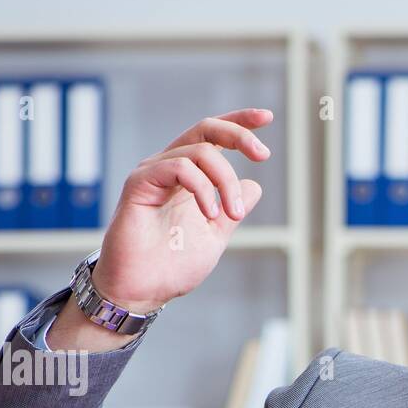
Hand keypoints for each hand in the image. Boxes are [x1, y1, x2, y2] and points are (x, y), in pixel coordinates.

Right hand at [89, 108, 273, 312]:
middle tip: (263, 154)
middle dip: (239, 134)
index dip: (240, 124)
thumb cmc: (172, 267)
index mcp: (189, 178)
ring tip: (231, 214)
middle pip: (206, 129)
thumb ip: (233, 210)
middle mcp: (170, 168)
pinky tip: (211, 213)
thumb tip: (255, 187)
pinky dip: (202, 187)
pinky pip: (178, 167)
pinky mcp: (140, 183)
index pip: (214, 139)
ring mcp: (154, 173)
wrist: (142, 290)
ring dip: (226, 181)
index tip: (267, 117)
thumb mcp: (215, 236)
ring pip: (200, 152)